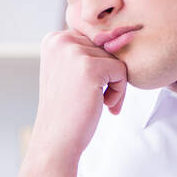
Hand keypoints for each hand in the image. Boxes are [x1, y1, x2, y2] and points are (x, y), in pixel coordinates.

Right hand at [28, 28, 128, 166]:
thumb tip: (123, 34)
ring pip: (116, 60)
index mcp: (54, 39)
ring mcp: (74, 53)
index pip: (95, 41)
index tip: (88, 89)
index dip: (98, 67)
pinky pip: (122, 72)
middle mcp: (60, 40)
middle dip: (108, 76)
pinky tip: (103, 105)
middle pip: (106, 49)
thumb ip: (85, 52)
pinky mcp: (90, 67)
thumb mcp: (68, 72)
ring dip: (114, 86)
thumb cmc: (66, 111)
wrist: (56, 141)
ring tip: (98, 103)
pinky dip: (119, 92)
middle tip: (95, 99)